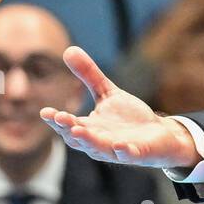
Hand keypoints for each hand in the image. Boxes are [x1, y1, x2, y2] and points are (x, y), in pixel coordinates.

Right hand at [40, 46, 200, 171]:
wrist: (158, 133)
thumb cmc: (128, 117)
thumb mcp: (107, 93)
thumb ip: (89, 75)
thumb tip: (68, 49)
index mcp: (89, 128)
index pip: (68, 126)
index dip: (57, 120)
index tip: (46, 112)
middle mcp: (99, 142)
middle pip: (79, 139)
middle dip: (68, 129)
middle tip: (60, 118)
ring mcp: (117, 149)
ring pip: (99, 148)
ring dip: (89, 141)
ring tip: (78, 130)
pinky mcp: (138, 152)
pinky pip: (128, 154)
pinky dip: (124, 151)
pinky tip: (120, 146)